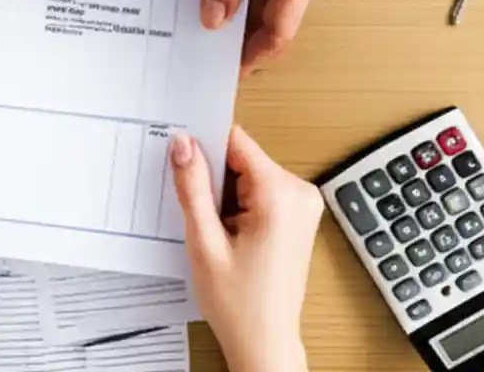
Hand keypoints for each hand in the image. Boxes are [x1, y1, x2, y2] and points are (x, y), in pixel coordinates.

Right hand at [170, 127, 322, 371]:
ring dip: (224, 194)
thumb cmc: (240, 305)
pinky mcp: (296, 216)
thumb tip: (183, 144)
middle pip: (242, 157)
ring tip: (216, 232)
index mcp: (281, 195)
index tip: (181, 160)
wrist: (265, 342)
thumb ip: (192, 187)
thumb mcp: (205, 242)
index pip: (236, 141)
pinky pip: (259, 191)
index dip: (204, 147)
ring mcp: (302, 205)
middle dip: (213, 177)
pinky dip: (238, 205)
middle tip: (199, 213)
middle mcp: (300, 194)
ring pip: (248, 174)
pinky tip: (228, 234)